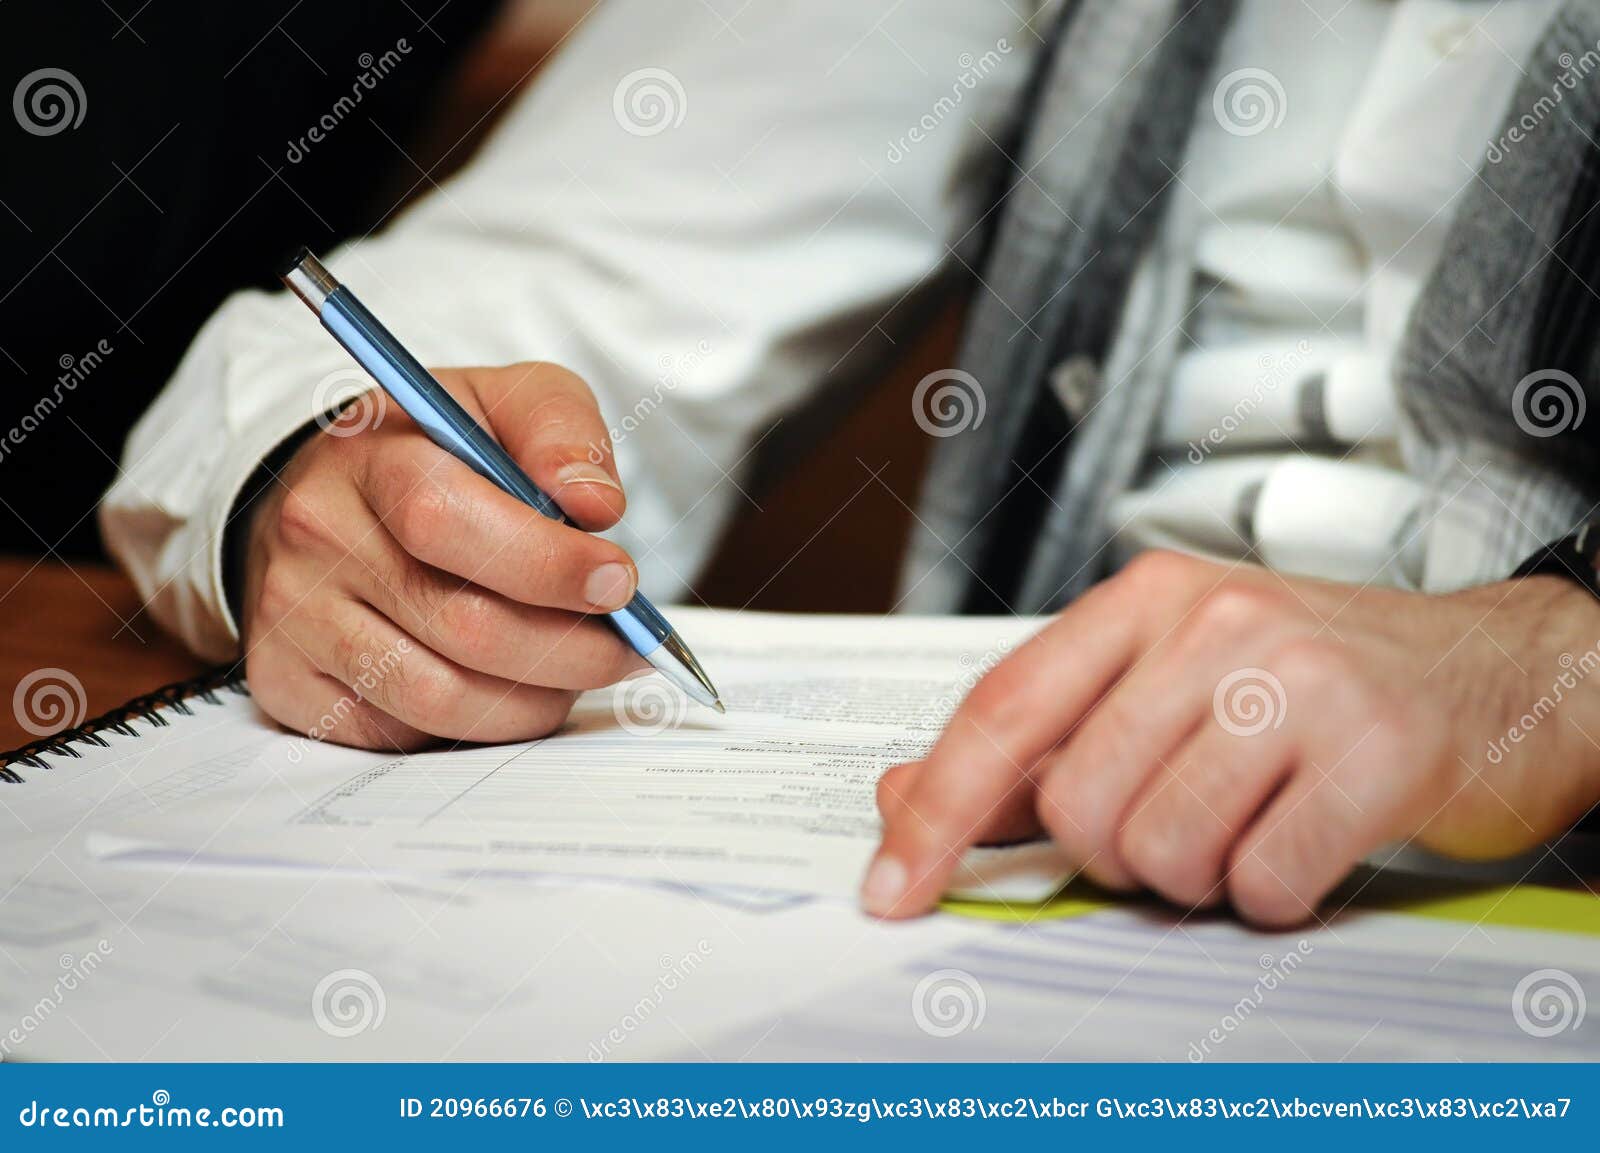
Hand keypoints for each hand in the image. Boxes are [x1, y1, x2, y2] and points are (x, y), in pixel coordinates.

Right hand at [240, 362, 644, 749]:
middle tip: (625, 649)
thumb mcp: (501, 401)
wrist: (323, 495)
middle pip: (460, 625)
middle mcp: (319, 540)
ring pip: (438, 697)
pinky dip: (482, 725)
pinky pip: (406, 733)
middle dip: (568, 649)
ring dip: (534, 698)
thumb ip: (558, 430)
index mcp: (368, 458)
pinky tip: (515, 690)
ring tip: (578, 672)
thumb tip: (596, 505)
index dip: (548, 564)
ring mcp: (296, 619)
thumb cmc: (431, 452)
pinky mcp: (291, 684)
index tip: (620, 583)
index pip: (448, 521)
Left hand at [864, 551, 1599, 925]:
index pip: (1003, 710)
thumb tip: (905, 794)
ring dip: (1197, 871)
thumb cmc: (1317, 676)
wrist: (1498, 669)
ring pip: (1161, 850)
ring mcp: (1300, 682)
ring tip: (1250, 819)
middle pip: (1078, 804)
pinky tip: (1306, 838)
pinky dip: (1275, 891)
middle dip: (1113, 850)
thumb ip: (1038, 742)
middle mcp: (1215, 624)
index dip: (937, 808)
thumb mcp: (1168, 679)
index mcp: (1146, 597)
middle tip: (1181, 817)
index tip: (893, 885)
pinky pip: (1265, 881)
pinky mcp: (1377, 750)